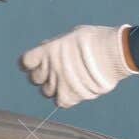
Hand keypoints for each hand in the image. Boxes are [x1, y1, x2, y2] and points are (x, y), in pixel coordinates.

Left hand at [20, 25, 137, 107]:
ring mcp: (57, 83)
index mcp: (47, 51)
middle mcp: (48, 68)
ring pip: (46, 92)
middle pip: (35, 78)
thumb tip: (51, 51)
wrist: (112, 53)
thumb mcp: (72, 36)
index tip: (34, 64)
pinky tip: (75, 90)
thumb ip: (57, 46)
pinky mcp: (68, 97)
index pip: (25, 62)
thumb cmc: (96, 40)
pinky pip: (60, 102)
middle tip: (55, 72)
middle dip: (43, 75)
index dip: (29, 64)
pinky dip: (66, 98)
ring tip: (68, 81)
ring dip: (54, 87)